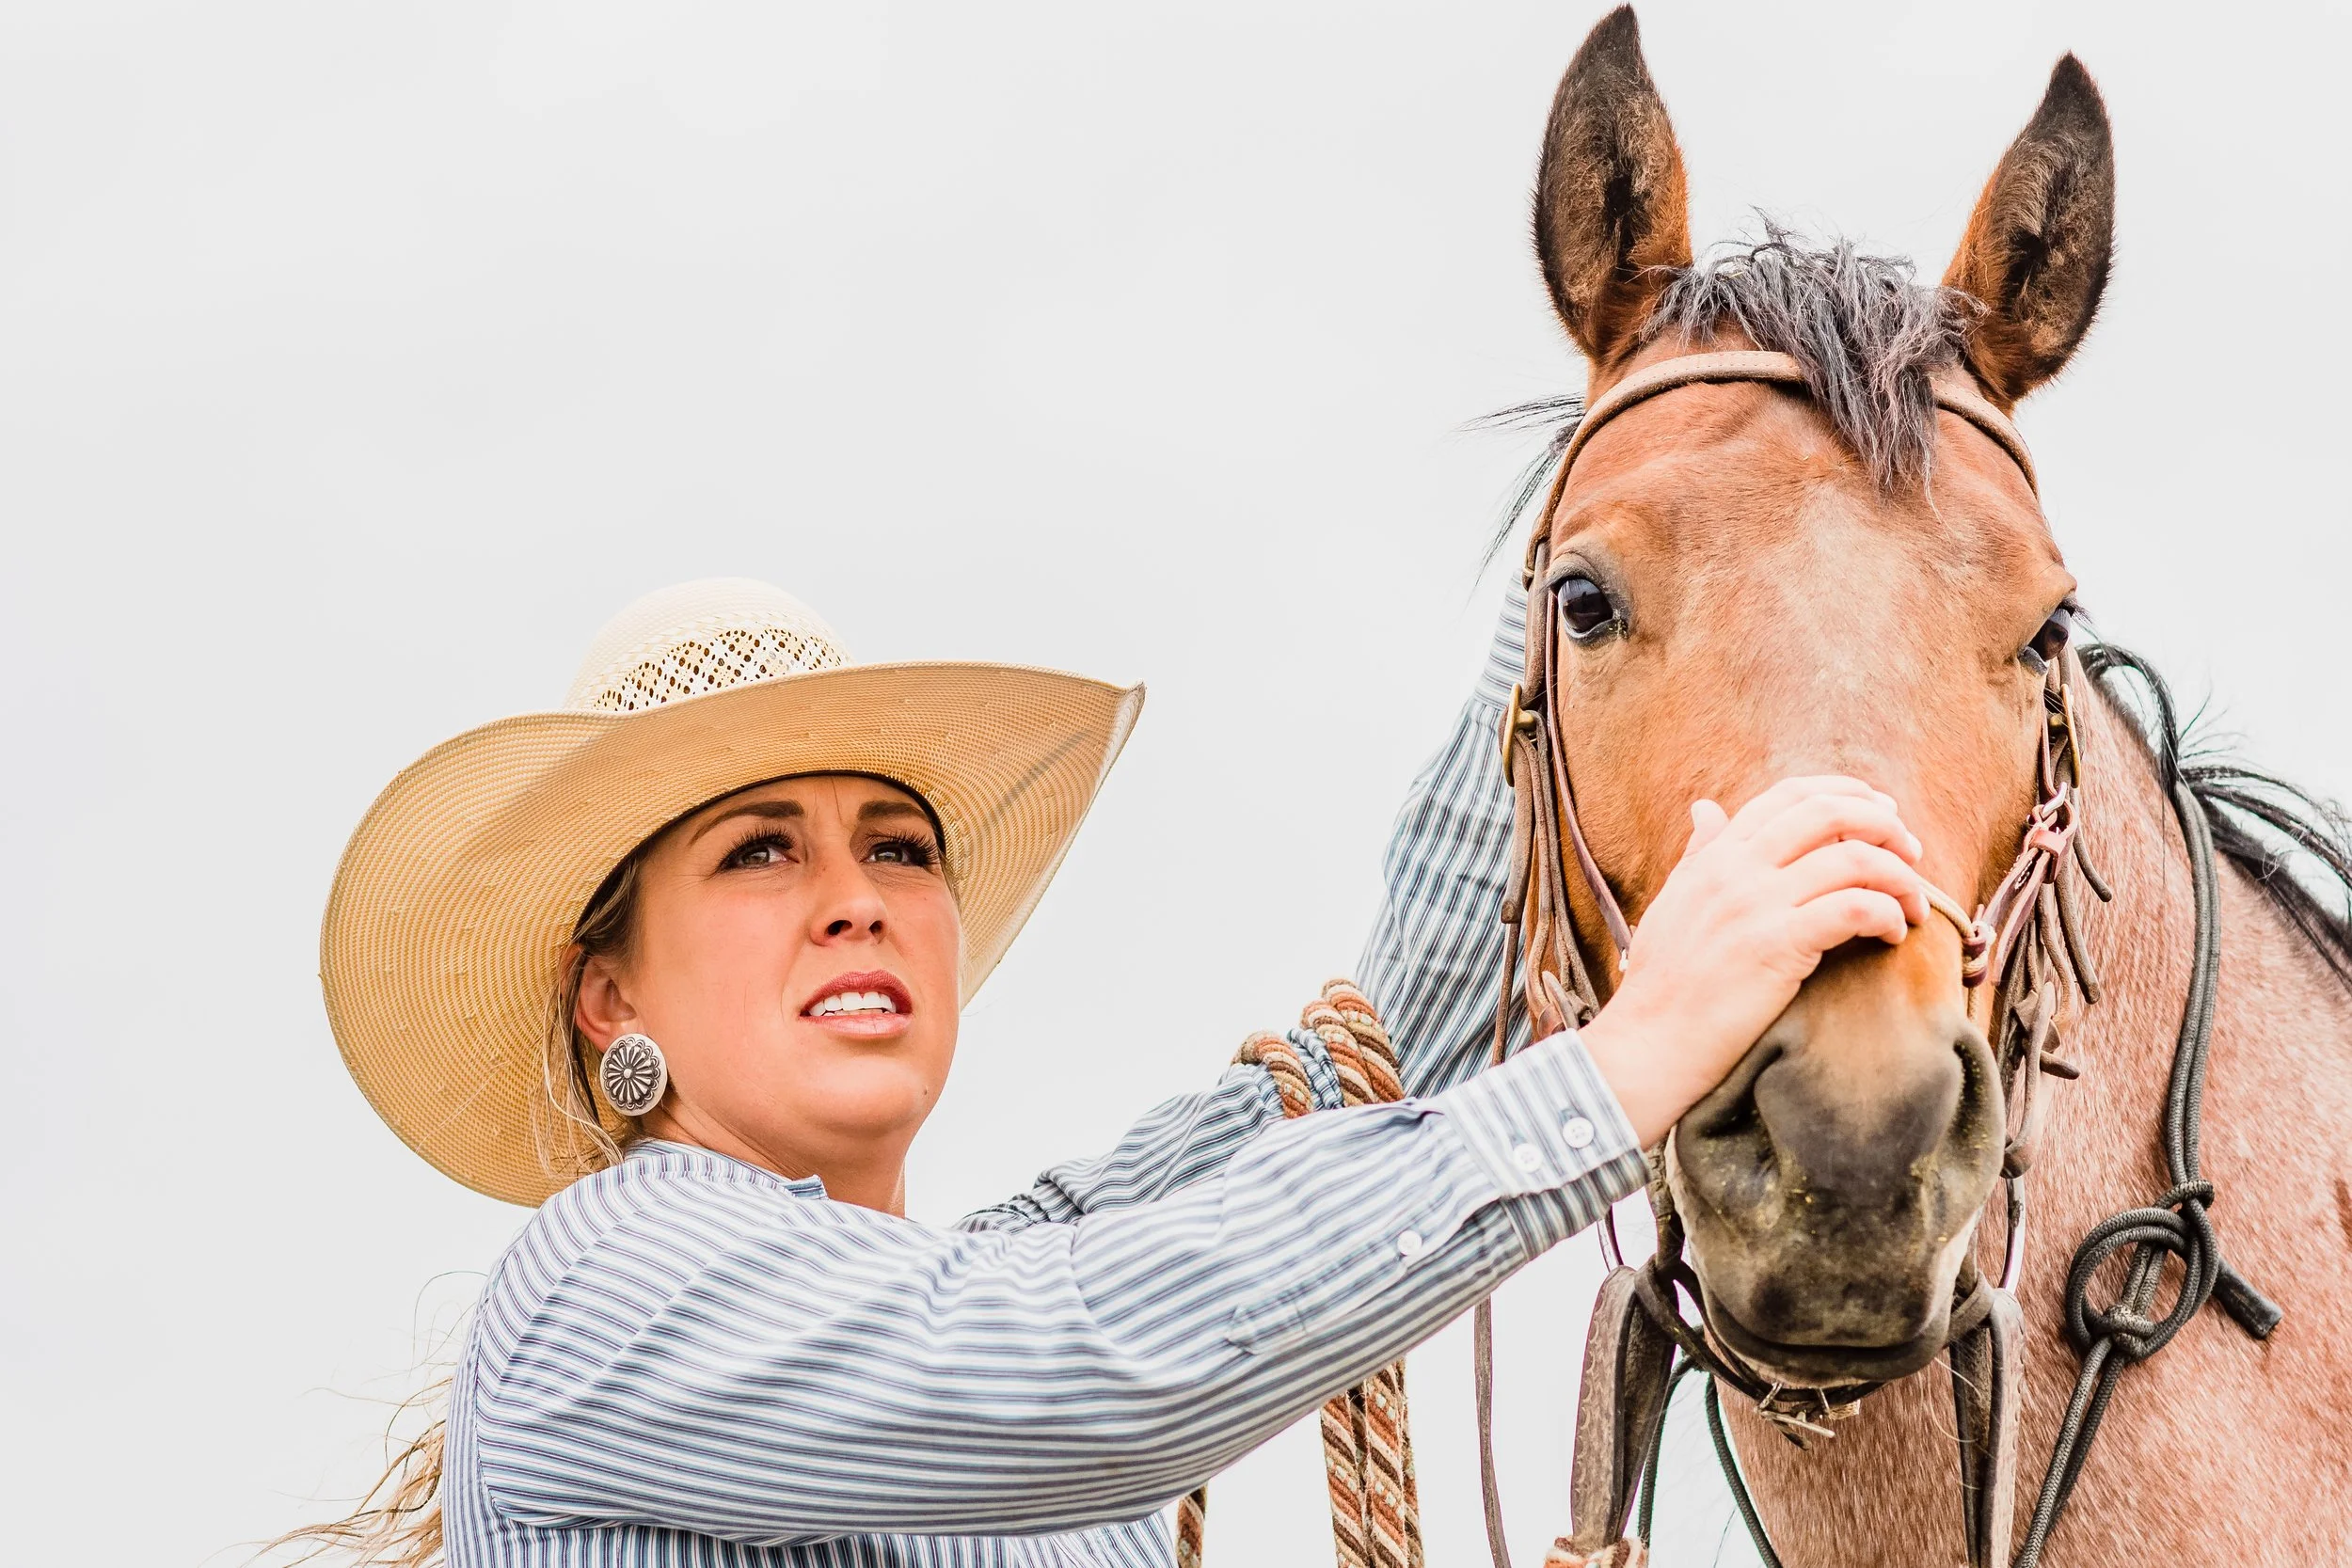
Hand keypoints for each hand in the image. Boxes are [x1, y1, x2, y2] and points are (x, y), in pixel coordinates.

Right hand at [1577, 776, 1927, 1145]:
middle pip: (1829, 814)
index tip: (1882, 813)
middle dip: (1885, 825)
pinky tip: (1893, 935)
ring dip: (1899, 876)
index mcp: (1715, 856)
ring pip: (1854, 860)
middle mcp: (1736, 869)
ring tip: (1912, 904)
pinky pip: (1855, 909)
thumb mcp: (1673, 901)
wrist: (1649, 1041)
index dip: (1846, 793)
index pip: (1788, 796)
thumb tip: (1706, 808)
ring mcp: (1756, 905)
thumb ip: (1698, 853)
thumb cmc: (1662, 982)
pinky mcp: (1777, 946)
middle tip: (1911, 851)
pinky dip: (1888, 914)